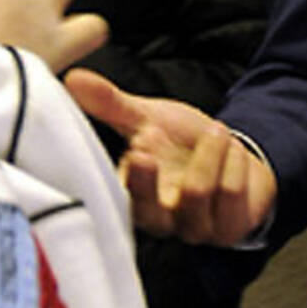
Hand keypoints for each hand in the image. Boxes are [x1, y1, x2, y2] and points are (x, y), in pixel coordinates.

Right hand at [65, 69, 276, 244]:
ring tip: (215, 130)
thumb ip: (111, 105)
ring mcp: (195, 228)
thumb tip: (73, 79)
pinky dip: (233, 161)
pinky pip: (230, 193)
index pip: (117, 203)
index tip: (129, 150)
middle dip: (148, 180)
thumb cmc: (181, 144)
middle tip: (148, 136)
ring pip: (196, 194)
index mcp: (132, 199)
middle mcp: (160, 221)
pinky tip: (232, 149)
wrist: (232, 157)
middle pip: (149, 215)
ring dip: (208, 151)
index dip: (124, 181)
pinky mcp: (229, 229)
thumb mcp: (147, 119)